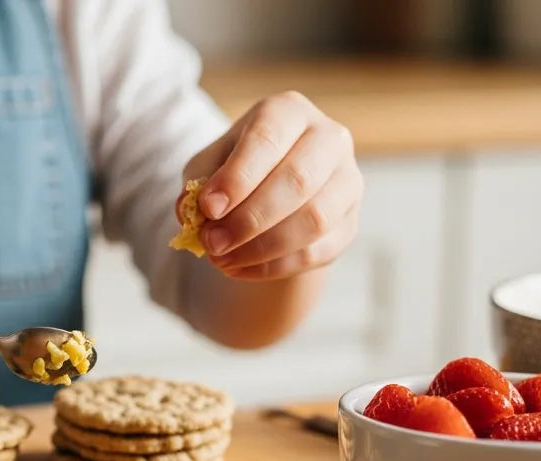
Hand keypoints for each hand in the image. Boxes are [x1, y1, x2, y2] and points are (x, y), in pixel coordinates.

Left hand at [177, 91, 362, 280]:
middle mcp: (329, 139)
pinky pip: (317, 251)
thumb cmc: (238, 169)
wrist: (272, 189)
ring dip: (262, 247)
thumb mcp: (208, 166)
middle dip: (250, 219)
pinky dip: (274, 266)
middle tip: (212, 243)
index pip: (268, 139)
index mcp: (288, 111)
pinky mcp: (350, 223)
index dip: (237, 177)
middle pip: (298, 180)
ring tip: (222, 260)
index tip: (208, 209)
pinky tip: (240, 269)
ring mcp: (348, 181)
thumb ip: (197, 184)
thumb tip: (190, 212)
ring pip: (314, 220)